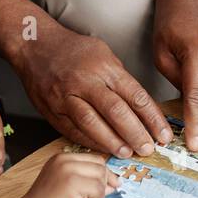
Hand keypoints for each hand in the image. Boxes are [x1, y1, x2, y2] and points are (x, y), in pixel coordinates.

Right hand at [0, 152, 118, 197]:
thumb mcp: (70, 188)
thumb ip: (88, 182)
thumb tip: (114, 183)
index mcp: (62, 158)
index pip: (94, 159)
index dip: (105, 174)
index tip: (110, 186)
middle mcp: (64, 160)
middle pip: (100, 166)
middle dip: (104, 183)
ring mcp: (67, 170)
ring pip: (100, 177)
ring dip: (99, 194)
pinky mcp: (71, 183)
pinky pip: (98, 189)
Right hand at [15, 23, 171, 158]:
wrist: (33, 45)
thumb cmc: (73, 51)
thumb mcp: (104, 55)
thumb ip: (121, 81)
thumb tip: (144, 109)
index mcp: (105, 67)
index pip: (136, 96)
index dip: (153, 119)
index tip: (164, 135)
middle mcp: (86, 81)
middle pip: (116, 111)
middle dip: (135, 134)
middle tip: (147, 149)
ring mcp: (66, 96)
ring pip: (92, 123)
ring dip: (112, 142)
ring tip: (127, 153)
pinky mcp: (52, 109)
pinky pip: (73, 130)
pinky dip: (90, 142)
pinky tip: (103, 149)